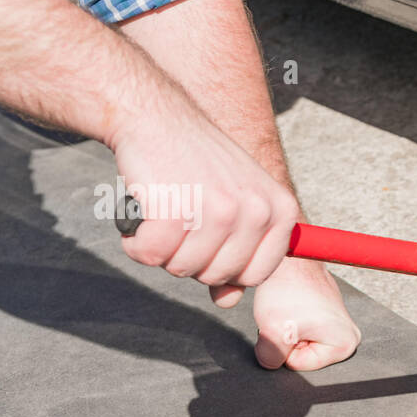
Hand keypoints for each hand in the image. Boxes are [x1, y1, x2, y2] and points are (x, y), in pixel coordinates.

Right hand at [109, 95, 300, 297]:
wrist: (157, 117)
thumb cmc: (197, 165)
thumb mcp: (236, 204)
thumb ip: (239, 254)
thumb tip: (229, 300)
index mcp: (280, 210)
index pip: (258, 275)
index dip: (227, 268)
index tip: (211, 242)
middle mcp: (256, 210)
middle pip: (217, 276)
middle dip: (191, 258)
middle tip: (182, 221)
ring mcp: (218, 209)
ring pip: (182, 269)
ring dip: (162, 249)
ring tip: (164, 213)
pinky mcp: (176, 208)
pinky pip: (150, 255)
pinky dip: (136, 242)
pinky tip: (142, 215)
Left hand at [251, 256, 360, 370]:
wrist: (290, 258)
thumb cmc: (287, 289)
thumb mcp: (272, 331)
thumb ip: (269, 358)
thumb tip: (270, 362)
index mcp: (345, 345)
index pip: (300, 364)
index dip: (285, 348)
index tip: (288, 324)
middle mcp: (350, 337)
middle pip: (304, 356)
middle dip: (288, 341)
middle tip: (286, 318)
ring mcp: (340, 325)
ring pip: (300, 342)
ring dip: (287, 330)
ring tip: (288, 311)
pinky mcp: (328, 316)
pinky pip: (302, 329)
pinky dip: (290, 320)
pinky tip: (290, 305)